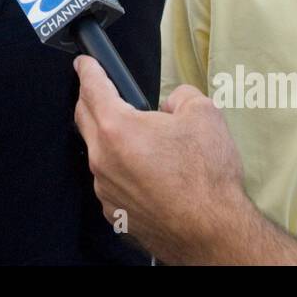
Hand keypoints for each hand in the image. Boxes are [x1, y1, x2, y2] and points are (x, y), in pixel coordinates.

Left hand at [74, 56, 296, 264]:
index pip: (92, 88)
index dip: (88, 70)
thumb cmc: (207, 176)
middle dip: (90, 100)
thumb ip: (180, 96)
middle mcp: (102, 159)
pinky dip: (121, 170)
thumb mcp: (203, 113)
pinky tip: (147, 172)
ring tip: (142, 140)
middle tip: (104, 92)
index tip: (84, 64)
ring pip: (98, 152)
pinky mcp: (114, 212)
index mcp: (117, 128)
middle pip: (84, 118)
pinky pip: (110, 181)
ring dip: (110, 140)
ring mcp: (105, 189)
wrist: (213, 232)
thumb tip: (170, 104)